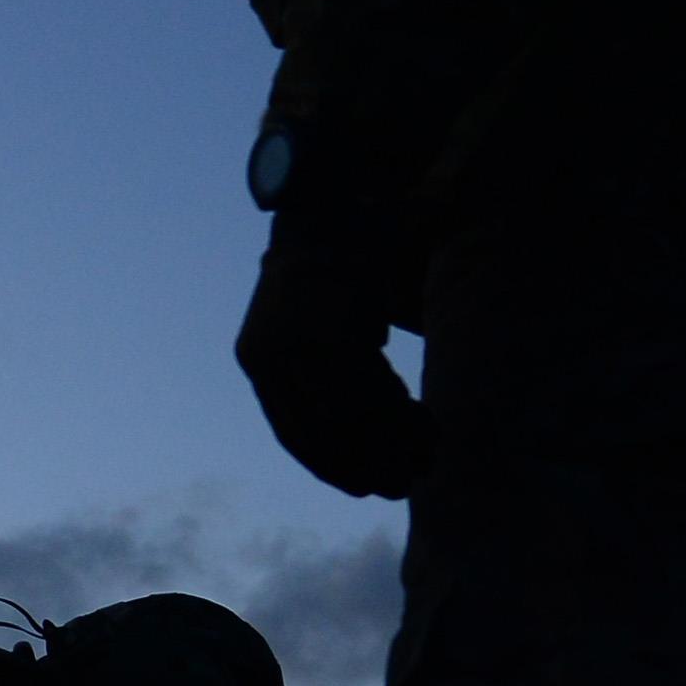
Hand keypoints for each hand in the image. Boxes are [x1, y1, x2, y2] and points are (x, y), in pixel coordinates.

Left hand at [237, 244, 427, 501]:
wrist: (332, 198)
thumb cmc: (330, 264)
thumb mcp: (315, 325)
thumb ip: (323, 373)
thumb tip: (359, 434)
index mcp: (260, 360)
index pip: (293, 433)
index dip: (330, 465)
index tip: (360, 488)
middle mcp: (273, 357)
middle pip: (323, 433)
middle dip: (365, 465)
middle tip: (401, 486)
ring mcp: (302, 345)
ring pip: (353, 416)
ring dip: (392, 443)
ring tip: (424, 459)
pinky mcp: (337, 330)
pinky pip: (373, 388)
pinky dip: (401, 411)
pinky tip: (424, 421)